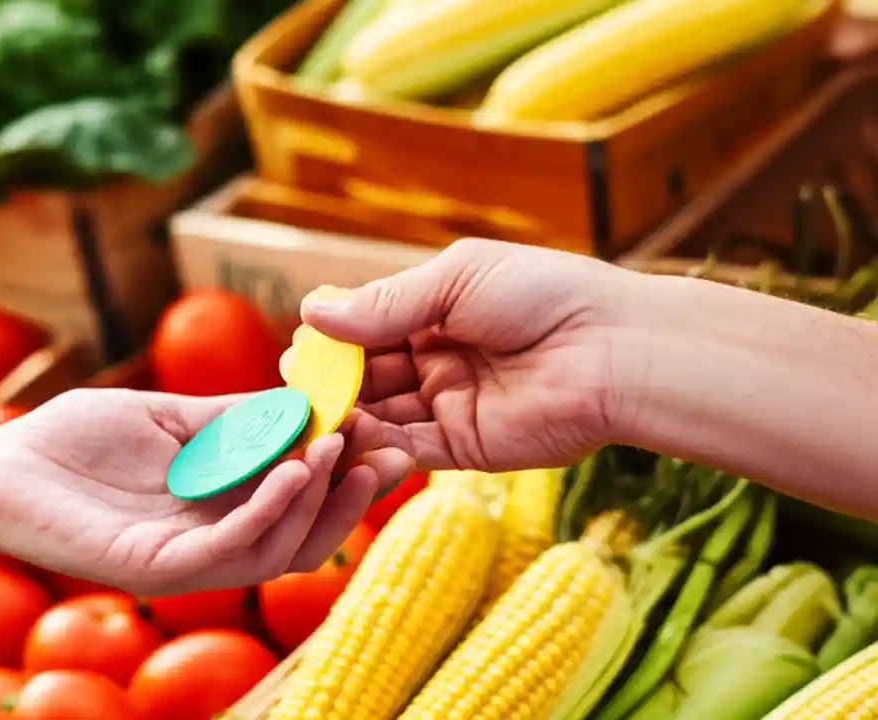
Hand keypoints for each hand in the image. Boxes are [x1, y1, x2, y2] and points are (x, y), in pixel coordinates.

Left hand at [0, 388, 413, 595]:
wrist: (0, 463)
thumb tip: (304, 401)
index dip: (345, 473)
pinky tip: (292, 472)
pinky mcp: (154, 568)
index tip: (382, 431)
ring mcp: (184, 560)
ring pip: (275, 548)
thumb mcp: (169, 418)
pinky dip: (267, 512)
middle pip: (302, 534)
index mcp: (218, 506)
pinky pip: (226, 549)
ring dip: (318, 501)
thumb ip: (232, 418)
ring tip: (343, 452)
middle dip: (351, 497)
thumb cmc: (75, 439)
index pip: (299, 501)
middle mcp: (210, 541)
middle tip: (391, 454)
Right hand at [299, 239, 645, 471]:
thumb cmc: (544, 296)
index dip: (332, 341)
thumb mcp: (455, 281)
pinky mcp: (463, 448)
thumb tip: (310, 311)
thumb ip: (384, 305)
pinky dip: (375, 446)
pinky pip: (407, 450)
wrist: (614, 350)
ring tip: (311, 416)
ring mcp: (448, 405)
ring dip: (345, 416)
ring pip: (380, 416)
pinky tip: (347, 437)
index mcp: (437, 312)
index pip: (368, 329)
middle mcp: (438, 360)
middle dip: (330, 382)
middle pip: (367, 375)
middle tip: (294, 388)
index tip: (298, 349)